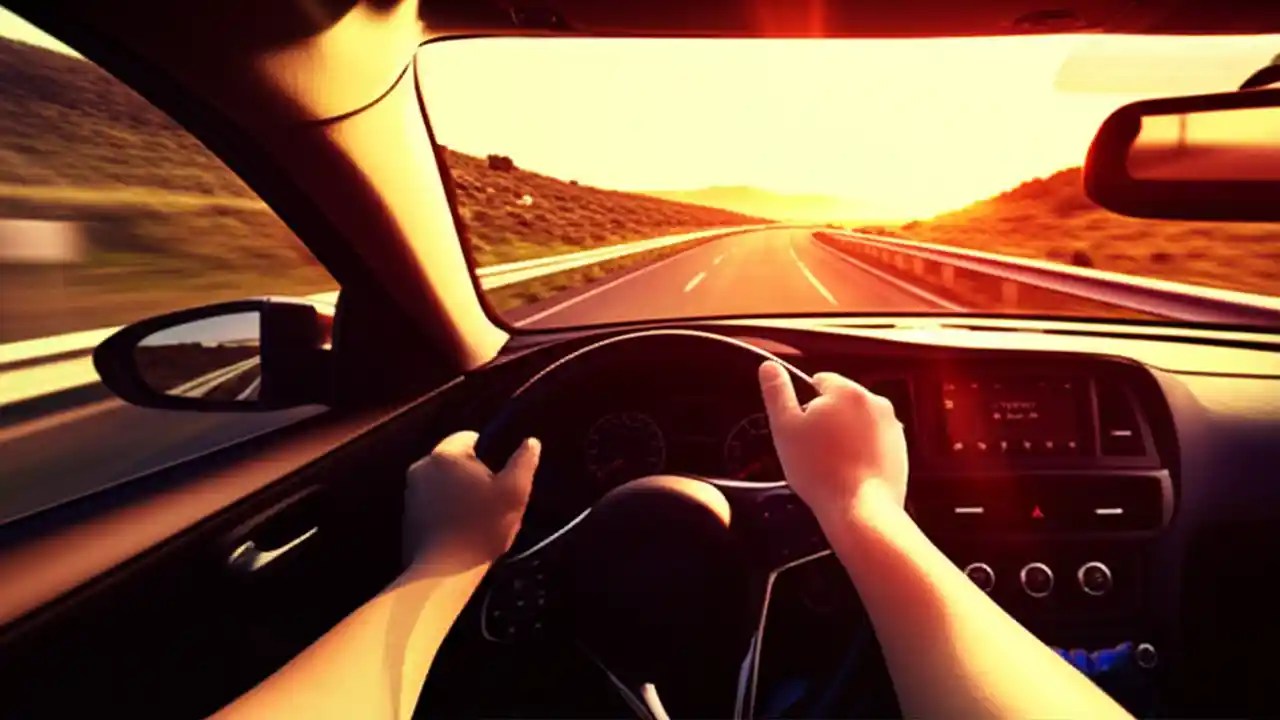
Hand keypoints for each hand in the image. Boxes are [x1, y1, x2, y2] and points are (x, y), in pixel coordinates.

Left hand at [403, 431, 539, 572]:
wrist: (443, 570)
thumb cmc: (481, 526)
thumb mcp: (514, 493)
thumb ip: (524, 462)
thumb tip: (531, 441)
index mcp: (445, 455)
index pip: (468, 436)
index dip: (488, 452)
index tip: (499, 476)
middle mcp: (421, 467)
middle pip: (454, 461)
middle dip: (472, 474)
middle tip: (491, 499)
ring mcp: (410, 493)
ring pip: (442, 482)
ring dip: (457, 492)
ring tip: (476, 517)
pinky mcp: (406, 516)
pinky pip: (431, 502)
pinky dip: (445, 509)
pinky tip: (459, 529)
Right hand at [758, 361, 907, 525]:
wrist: (860, 509)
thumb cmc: (820, 471)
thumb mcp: (785, 428)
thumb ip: (777, 393)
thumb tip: (769, 367)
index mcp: (846, 390)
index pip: (818, 381)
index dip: (804, 405)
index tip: (800, 429)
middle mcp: (875, 401)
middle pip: (840, 401)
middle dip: (827, 420)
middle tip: (813, 449)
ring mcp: (891, 426)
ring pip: (857, 422)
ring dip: (845, 435)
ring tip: (832, 464)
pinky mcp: (901, 449)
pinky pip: (874, 442)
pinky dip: (863, 451)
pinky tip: (850, 472)